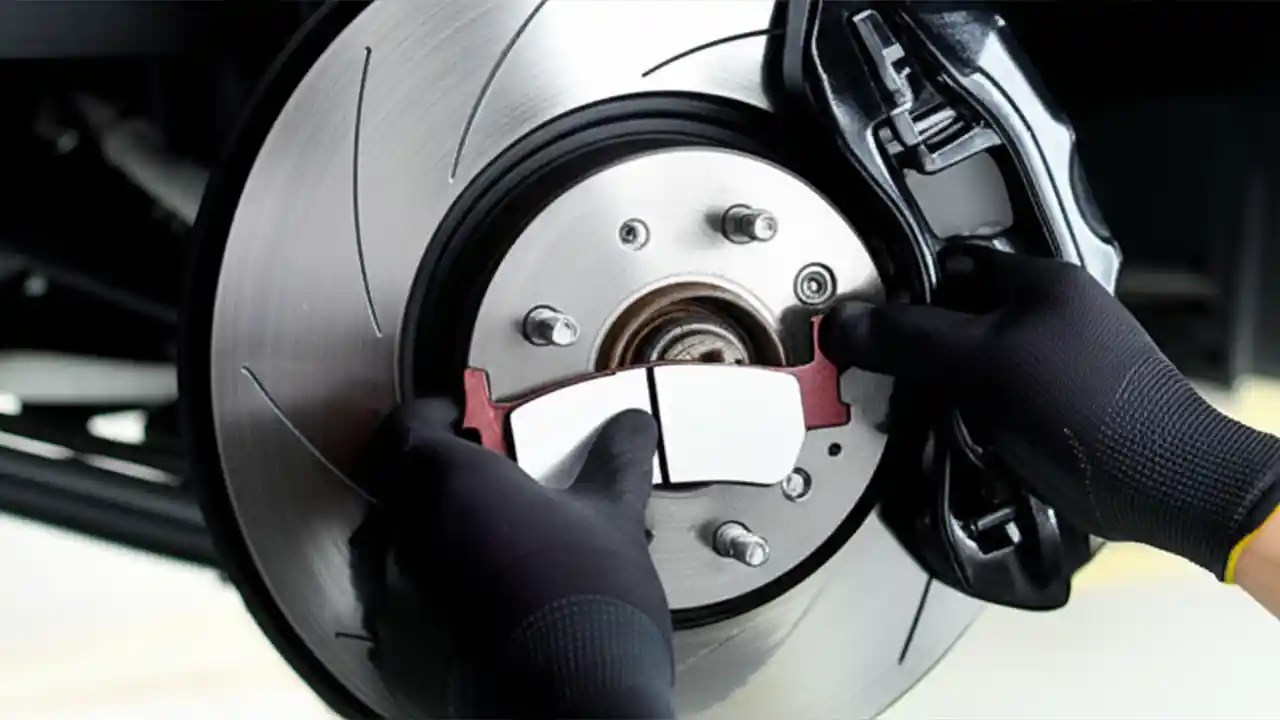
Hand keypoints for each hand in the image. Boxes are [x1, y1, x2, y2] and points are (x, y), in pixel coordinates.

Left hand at [351, 400, 672, 717]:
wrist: (571, 703)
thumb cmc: (586, 608)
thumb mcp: (614, 518)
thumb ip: (615, 461)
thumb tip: (630, 428)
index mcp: (451, 483)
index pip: (408, 425)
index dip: (435, 414)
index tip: (465, 417)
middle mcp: (407, 533)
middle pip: (393, 482)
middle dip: (433, 474)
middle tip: (482, 476)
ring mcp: (394, 596)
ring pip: (389, 544)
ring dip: (425, 532)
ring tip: (482, 542)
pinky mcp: (399, 651)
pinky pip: (396, 604)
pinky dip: (425, 592)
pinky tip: (474, 601)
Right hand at [820, 245, 1279, 578]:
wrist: (1162, 486)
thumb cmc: (1095, 412)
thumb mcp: (983, 364)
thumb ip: (912, 339)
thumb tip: (849, 323)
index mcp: (1042, 282)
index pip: (950, 262)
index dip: (904, 285)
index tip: (868, 314)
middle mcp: (1052, 317)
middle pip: (956, 318)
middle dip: (919, 349)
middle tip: (886, 372)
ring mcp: (1056, 365)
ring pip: (972, 366)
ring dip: (941, 390)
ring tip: (923, 410)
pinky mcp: (1055, 410)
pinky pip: (991, 404)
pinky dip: (967, 420)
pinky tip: (956, 438)